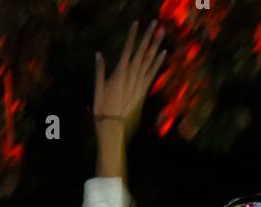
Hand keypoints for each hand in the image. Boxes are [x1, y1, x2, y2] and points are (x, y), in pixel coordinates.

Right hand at [93, 21, 165, 142]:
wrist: (113, 128)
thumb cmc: (102, 110)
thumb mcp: (97, 90)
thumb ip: (99, 71)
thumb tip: (98, 54)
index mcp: (119, 75)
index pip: (127, 50)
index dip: (132, 36)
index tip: (136, 23)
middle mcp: (131, 77)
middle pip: (141, 53)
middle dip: (148, 37)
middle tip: (155, 23)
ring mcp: (139, 84)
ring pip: (149, 61)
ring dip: (156, 46)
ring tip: (162, 33)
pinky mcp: (143, 91)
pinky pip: (152, 74)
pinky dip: (158, 62)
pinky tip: (163, 53)